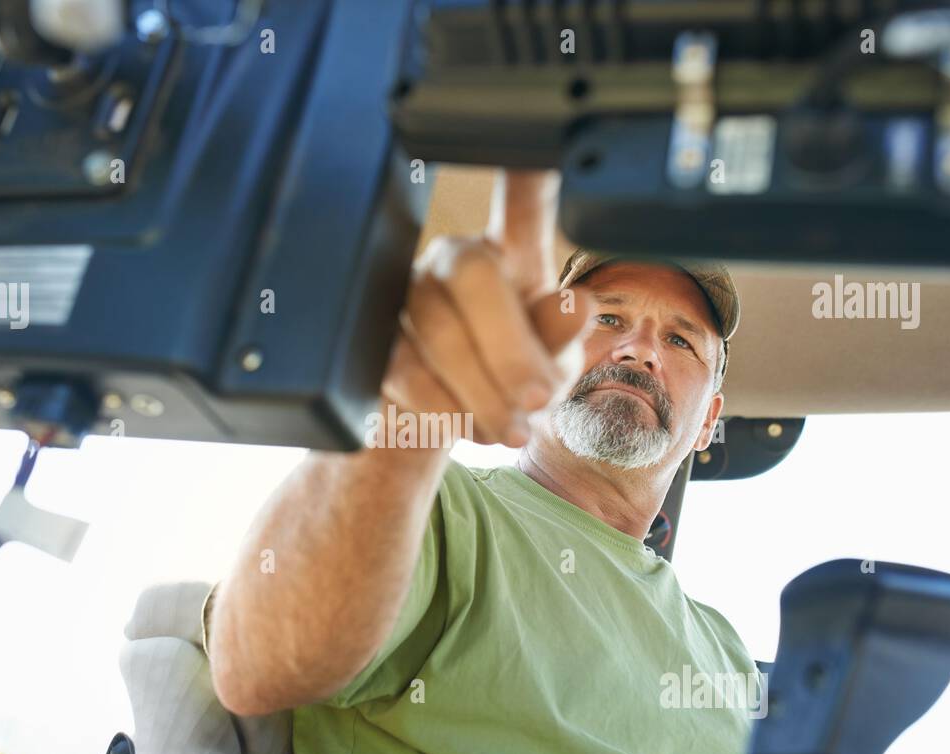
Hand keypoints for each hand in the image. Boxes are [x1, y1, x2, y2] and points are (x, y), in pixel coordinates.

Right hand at [380, 169, 592, 447]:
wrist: (452, 423)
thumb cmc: (514, 377)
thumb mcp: (553, 362)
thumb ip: (562, 337)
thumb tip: (574, 307)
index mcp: (511, 252)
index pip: (522, 200)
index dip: (528, 167)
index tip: (542, 128)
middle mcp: (455, 259)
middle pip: (473, 275)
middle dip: (511, 349)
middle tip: (537, 401)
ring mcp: (406, 294)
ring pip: (438, 331)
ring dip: (482, 393)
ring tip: (508, 431)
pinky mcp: (374, 339)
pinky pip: (404, 369)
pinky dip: (443, 409)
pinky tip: (465, 426)